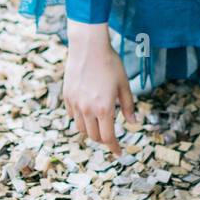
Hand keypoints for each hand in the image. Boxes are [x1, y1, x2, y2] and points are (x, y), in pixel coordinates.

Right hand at [63, 31, 138, 156]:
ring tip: (99, 124)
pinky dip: (80, 119)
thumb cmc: (110, 63)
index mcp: (104, 108)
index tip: (119, 152)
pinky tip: (87, 112)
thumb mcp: (124, 84)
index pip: (108, 138)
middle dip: (103, 139)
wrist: (88, 47)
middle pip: (94, 136)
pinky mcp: (67, 96)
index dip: (114, 147)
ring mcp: (75, 103)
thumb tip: (132, 122)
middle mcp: (87, 109)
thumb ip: (128, 106)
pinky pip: (72, 115)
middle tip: (111, 136)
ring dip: (91, 130)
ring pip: (80, 128)